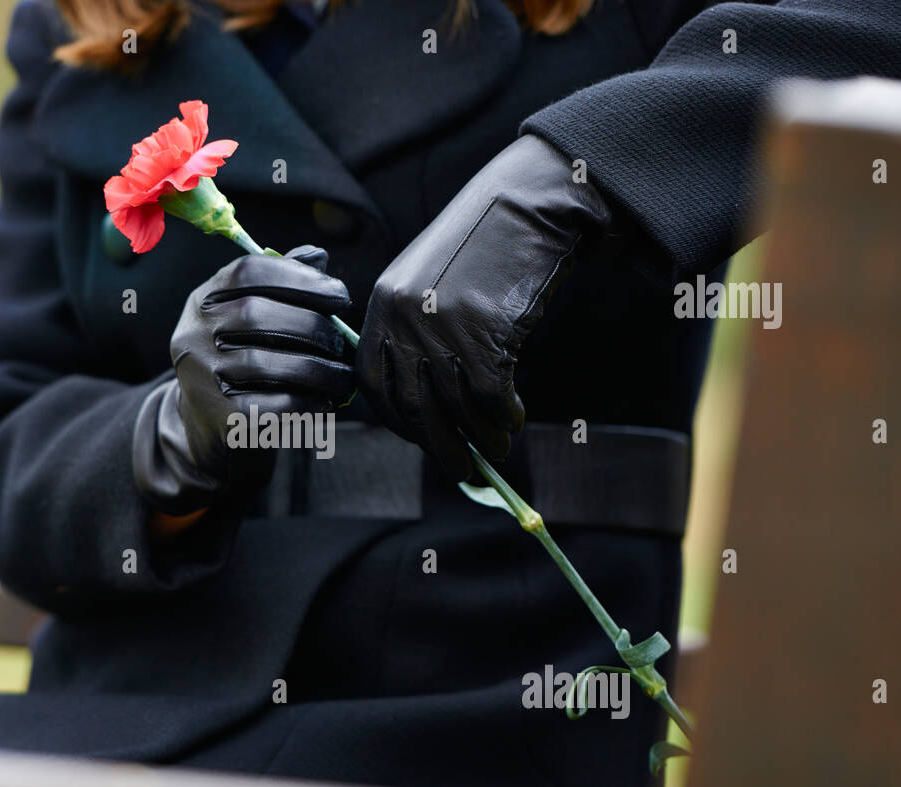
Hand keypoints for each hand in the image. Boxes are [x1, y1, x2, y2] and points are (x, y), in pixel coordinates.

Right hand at [133, 245, 353, 514]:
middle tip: (343, 343)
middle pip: (256, 314)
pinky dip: (308, 402)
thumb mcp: (251, 318)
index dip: (298, 277)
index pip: (248, 271)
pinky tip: (326, 402)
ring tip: (344, 377)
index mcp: (204, 299)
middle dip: (312, 325)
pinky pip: (274, 406)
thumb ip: (282, 285)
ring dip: (319, 369)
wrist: (209, 426)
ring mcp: (202, 376)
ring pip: (267, 364)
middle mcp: (194, 333)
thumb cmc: (243, 361)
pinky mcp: (220, 417)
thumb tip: (318, 256)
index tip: (340, 295)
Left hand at [355, 134, 613, 480]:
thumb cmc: (484, 246)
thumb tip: (429, 402)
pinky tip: (514, 418)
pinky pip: (491, 396)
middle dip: (439, 445)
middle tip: (462, 469)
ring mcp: (442, 326)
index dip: (396, 420)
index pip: (372, 383)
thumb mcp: (429, 283)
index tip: (420, 438)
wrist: (527, 203)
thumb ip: (416, 332)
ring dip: (480, 437)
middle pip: (412, 407)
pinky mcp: (484, 332)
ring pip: (456, 407)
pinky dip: (504, 416)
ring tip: (498, 448)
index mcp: (382, 306)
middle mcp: (404, 319)